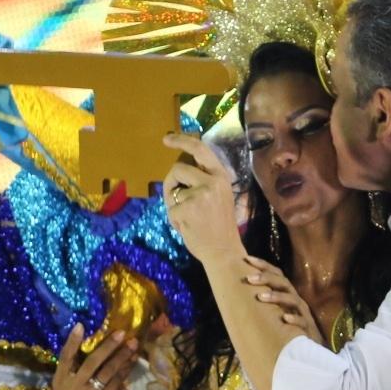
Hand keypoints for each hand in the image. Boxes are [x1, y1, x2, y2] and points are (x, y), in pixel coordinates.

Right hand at [51, 324, 139, 389]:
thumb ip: (72, 374)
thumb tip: (92, 350)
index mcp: (60, 382)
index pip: (64, 357)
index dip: (72, 341)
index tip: (80, 326)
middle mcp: (72, 387)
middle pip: (91, 362)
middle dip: (108, 346)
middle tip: (122, 333)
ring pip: (107, 371)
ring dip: (122, 356)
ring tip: (133, 344)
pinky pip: (116, 383)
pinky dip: (124, 371)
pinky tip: (131, 362)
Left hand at [161, 133, 247, 265]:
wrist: (224, 251)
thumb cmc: (218, 226)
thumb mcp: (217, 196)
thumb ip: (202, 180)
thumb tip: (178, 169)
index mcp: (221, 176)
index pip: (200, 149)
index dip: (181, 140)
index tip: (166, 139)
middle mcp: (212, 181)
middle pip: (178, 168)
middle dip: (170, 182)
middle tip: (173, 196)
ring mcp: (200, 194)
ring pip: (172, 189)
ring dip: (173, 203)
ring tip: (186, 217)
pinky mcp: (188, 208)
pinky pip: (170, 207)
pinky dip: (174, 219)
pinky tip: (187, 227)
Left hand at [241, 261, 322, 342]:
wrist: (310, 349)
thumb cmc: (288, 329)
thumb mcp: (276, 312)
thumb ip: (263, 302)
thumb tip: (237, 295)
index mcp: (287, 294)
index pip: (276, 275)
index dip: (263, 265)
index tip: (247, 258)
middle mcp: (295, 300)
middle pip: (283, 283)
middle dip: (266, 278)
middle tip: (248, 278)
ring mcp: (303, 314)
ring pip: (292, 300)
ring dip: (277, 297)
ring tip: (261, 297)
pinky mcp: (308, 329)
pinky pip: (302, 322)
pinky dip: (294, 319)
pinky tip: (284, 319)